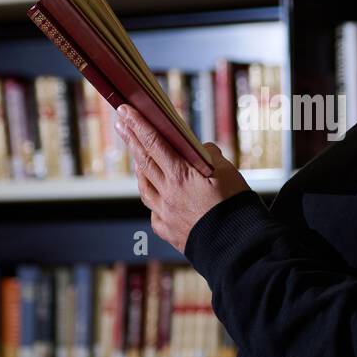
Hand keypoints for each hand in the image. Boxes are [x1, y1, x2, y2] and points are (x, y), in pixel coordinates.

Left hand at [115, 103, 250, 254]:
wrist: (235, 247)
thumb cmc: (235, 208)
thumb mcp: (228, 173)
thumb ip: (211, 156)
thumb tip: (201, 149)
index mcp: (181, 176)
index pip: (155, 143)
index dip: (139, 125)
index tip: (126, 110)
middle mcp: (167, 194)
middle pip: (144, 161)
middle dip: (131, 140)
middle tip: (121, 123)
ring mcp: (165, 214)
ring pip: (144, 187)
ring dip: (139, 168)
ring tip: (137, 156)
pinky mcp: (167, 231)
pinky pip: (154, 211)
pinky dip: (152, 199)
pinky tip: (154, 194)